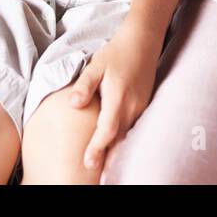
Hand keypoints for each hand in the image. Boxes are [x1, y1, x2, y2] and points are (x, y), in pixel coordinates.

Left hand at [69, 20, 163, 170]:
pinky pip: (133, 126)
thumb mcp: (96, 65)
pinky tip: (117, 146)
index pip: (107, 130)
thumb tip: (73, 105)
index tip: (88, 163)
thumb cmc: (117, 51)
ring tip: (105, 168)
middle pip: (119, 139)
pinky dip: (124, 138)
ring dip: (117, 150)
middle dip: (108, 158)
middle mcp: (132, 106)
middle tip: (97, 176)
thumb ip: (84, 86)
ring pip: (127, 134)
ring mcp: (140, 106)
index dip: (97, 148)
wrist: (143, 40)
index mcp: (118, 97)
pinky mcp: (144, 103)